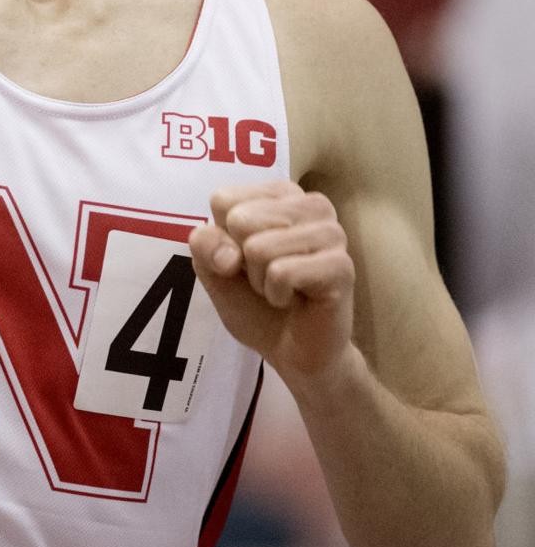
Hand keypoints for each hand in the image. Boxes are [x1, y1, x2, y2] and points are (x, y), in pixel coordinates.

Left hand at [188, 179, 354, 382]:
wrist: (293, 352)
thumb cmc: (255, 303)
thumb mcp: (213, 269)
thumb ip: (205, 245)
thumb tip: (228, 254)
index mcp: (279, 194)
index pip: (223, 199)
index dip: (221, 238)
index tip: (243, 259)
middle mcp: (310, 204)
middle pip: (240, 220)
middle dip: (243, 260)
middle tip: (267, 276)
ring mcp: (331, 232)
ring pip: (259, 247)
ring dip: (260, 280)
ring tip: (282, 288)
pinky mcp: (341, 265)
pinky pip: (281, 272)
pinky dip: (276, 294)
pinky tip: (296, 299)